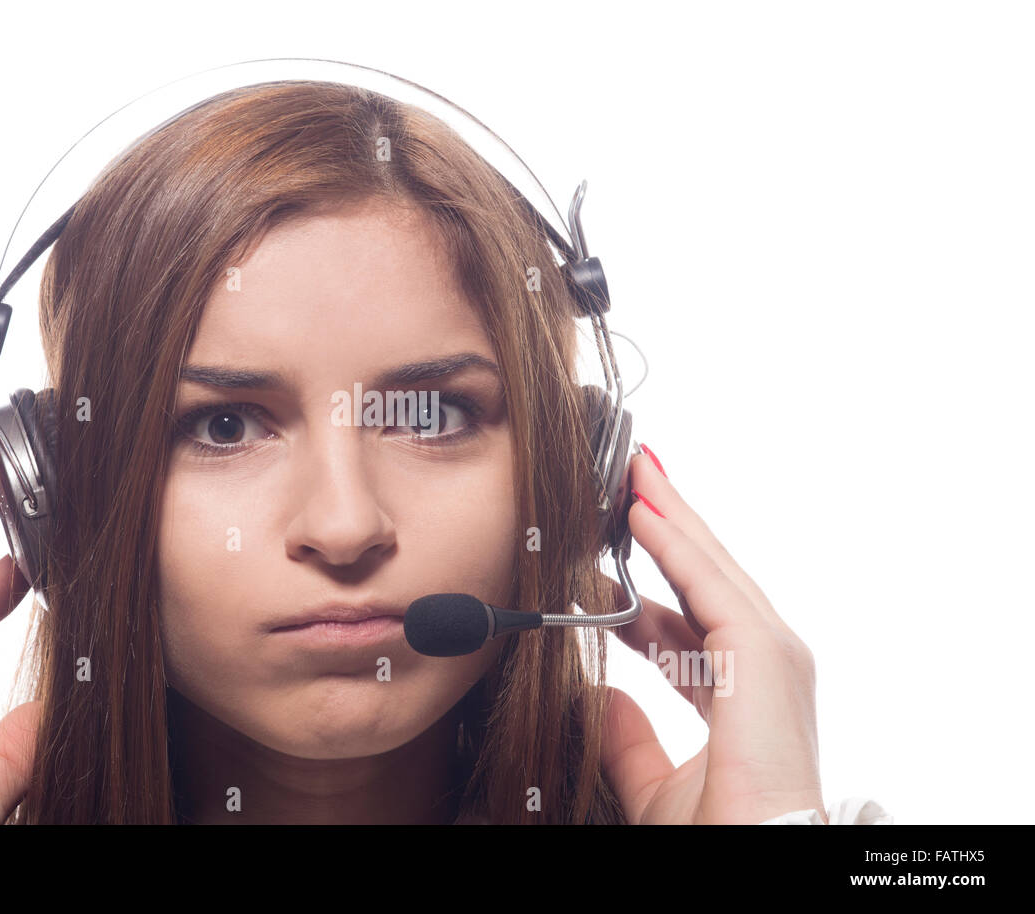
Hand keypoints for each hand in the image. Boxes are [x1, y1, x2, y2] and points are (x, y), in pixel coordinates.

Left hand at [599, 447, 826, 823]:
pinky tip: (641, 511)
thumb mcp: (653, 783)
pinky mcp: (764, 655)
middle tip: (627, 476)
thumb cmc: (721, 832)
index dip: (652, 572)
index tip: (608, 544)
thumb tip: (594, 696)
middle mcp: (761, 664)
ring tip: (632, 470)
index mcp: (739, 690)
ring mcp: (771, 655)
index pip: (689, 612)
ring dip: (668, 515)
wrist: (752, 857)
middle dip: (664, 524)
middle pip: (703, 575)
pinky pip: (709, 585)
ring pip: (710, 566)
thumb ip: (628, 738)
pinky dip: (674, 543)